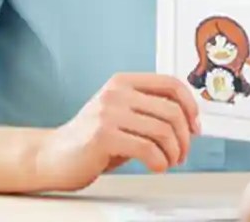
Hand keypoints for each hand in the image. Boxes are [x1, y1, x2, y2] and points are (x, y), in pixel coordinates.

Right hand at [34, 73, 199, 190]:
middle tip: (183, 152)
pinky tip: (157, 166)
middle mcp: (116, 93)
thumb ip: (148, 112)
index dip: (190, 105)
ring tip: (169, 161)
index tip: (195, 125)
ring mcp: (108, 112)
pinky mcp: (103, 135)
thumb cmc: (92, 139)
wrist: (54, 155)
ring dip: (173, 151)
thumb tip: (188, 121)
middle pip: (171, 110)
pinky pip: (147, 148)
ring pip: (162, 130)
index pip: (170, 83)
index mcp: (123, 82)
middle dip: (185, 136)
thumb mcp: (122, 115)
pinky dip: (159, 161)